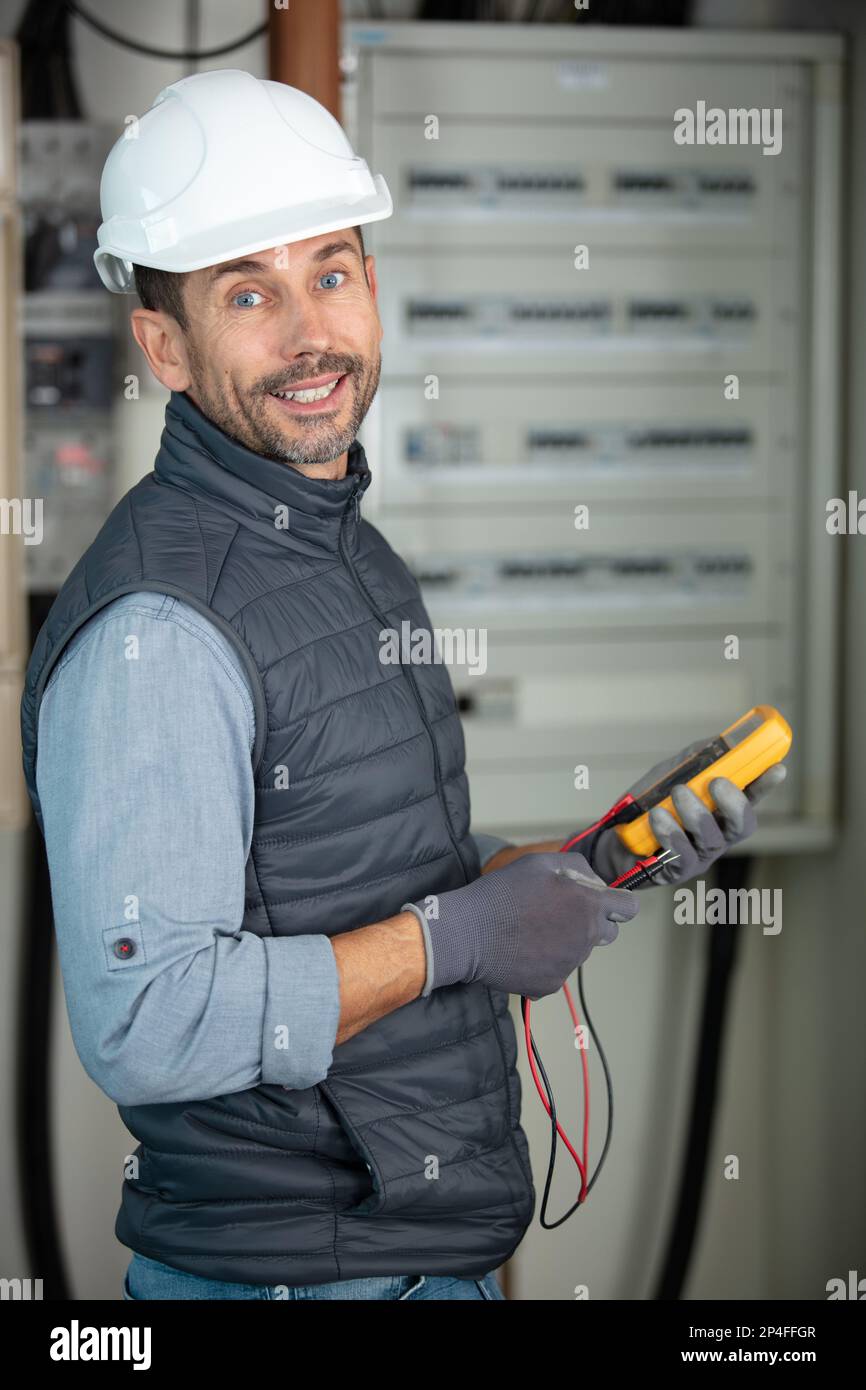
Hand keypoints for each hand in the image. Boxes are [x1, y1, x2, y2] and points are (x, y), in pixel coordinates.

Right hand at [404, 851, 639, 999]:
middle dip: (591, 922)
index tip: (602, 903)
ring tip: (531, 930)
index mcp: (588, 905)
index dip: (617, 904)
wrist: (467, 933)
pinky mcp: (551, 984)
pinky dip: (546, 962)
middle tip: (557, 914)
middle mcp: (586, 937)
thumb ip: (578, 867)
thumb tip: (596, 882)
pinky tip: (522, 950)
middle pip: (607, 932)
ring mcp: (569, 964)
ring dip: (565, 941)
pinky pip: (558, 971)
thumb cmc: (502, 893)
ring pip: (580, 951)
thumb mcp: (540, 863)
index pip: (628, 909)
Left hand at [577, 754, 786, 889]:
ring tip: (678, 792)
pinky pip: (682, 856)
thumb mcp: (669, 775)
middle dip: (735, 803)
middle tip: (718, 782)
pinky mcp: (676, 871)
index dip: (765, 785)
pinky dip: (671, 833)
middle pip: (742, 826)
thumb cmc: (647, 806)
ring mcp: (698, 855)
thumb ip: (694, 760)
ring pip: (712, 840)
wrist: (612, 837)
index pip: (751, 798)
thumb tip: (719, 741)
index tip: (777, 768)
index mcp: (719, 811)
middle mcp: (716, 835)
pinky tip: (658, 817)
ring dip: (697, 813)